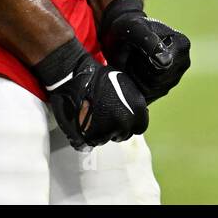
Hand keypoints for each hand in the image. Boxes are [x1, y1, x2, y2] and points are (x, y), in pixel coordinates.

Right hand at [32, 38, 147, 148]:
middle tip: (106, 118)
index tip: (124, 120)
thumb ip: (131, 101)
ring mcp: (110, 130)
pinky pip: (96, 141)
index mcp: (137, 108)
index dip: (131, 123)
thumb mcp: (124, 84)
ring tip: (95, 118)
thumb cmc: (98, 76)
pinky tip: (87, 121)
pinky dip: (92, 134)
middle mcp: (126, 122)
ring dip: (104, 132)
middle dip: (117, 128)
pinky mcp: (94, 136)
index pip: (141, 126)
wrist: (76, 78)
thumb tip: (132, 109)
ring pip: (110, 138)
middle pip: (125, 134)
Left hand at [99, 0, 190, 101]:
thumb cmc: (128, 28)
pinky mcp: (165, 88)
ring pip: (151, 90)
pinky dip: (136, 85)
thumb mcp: (133, 29)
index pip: (160, 67)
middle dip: (137, 70)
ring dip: (135, 77)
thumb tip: (166, 62)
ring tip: (131, 60)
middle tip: (130, 54)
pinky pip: (147, 95)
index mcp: (182, 44)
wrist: (122, 35)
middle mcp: (183, 62)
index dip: (141, 60)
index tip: (134, 46)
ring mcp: (176, 77)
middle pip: (156, 80)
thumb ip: (148, 41)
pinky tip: (133, 70)